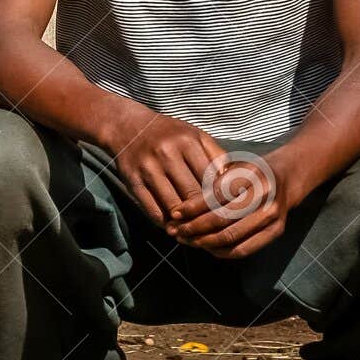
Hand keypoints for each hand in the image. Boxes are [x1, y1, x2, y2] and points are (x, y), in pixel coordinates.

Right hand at [103, 107, 225, 226]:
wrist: (127, 126)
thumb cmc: (169, 133)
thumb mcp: (195, 135)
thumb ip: (216, 156)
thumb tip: (232, 185)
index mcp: (187, 141)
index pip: (211, 179)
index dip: (220, 199)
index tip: (227, 213)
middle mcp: (167, 153)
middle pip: (193, 194)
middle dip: (204, 214)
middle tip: (212, 229)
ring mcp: (148, 168)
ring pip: (173, 205)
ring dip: (184, 222)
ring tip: (193, 232)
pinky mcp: (132, 180)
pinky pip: (152, 209)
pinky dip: (164, 222)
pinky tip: (172, 226)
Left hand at [166, 151, 292, 258]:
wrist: (284, 177)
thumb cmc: (249, 172)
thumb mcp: (231, 166)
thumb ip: (210, 183)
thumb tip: (181, 209)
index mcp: (251, 174)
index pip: (215, 196)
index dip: (192, 207)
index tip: (174, 213)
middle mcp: (264, 195)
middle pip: (222, 219)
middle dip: (194, 227)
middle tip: (175, 230)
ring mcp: (272, 215)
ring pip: (231, 236)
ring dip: (204, 242)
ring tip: (186, 240)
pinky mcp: (276, 231)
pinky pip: (244, 249)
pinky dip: (220, 251)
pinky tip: (205, 246)